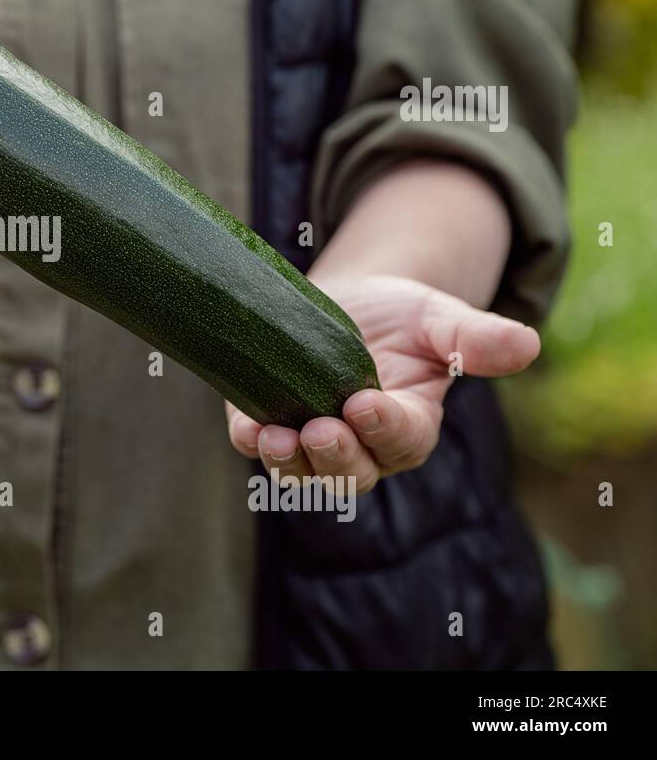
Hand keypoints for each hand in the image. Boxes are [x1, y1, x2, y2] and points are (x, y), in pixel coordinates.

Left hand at [227, 273, 540, 491]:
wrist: (345, 301)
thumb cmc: (402, 315)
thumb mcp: (439, 318)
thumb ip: (475, 337)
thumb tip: (527, 344)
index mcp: (410, 425)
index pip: (404, 441)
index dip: (386, 429)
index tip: (366, 405)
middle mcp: (362, 446)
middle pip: (352, 472)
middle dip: (336, 456)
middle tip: (320, 430)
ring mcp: (313, 439)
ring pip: (302, 471)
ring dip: (288, 460)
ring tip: (274, 435)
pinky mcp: (270, 421)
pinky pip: (257, 444)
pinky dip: (251, 440)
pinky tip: (246, 426)